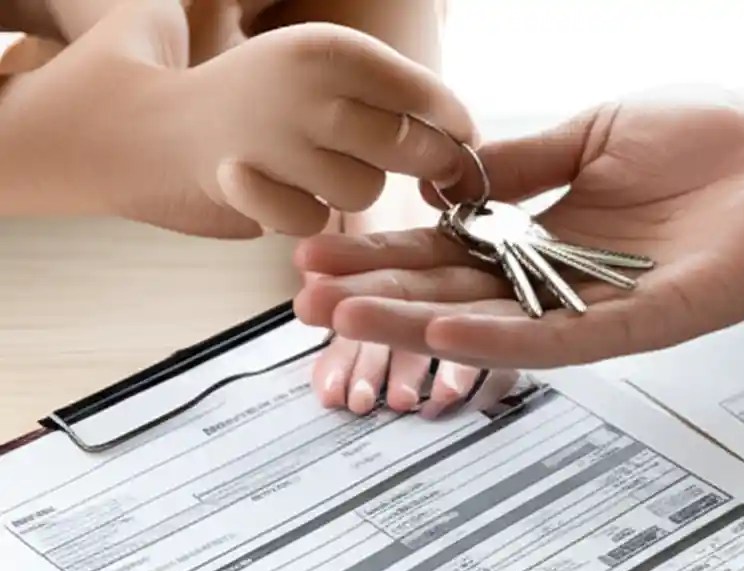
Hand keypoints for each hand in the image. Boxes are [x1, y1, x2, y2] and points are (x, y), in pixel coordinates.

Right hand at [0, 0, 474, 237]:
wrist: (145, 123)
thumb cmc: (255, 94)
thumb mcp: (320, 66)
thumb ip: (387, 90)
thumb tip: (463, 132)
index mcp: (330, 48)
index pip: (427, 95)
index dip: (456, 126)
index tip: (466, 142)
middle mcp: (309, 89)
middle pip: (411, 147)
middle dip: (426, 165)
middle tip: (431, 175)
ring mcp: (279, 142)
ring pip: (366, 188)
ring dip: (353, 186)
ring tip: (318, 167)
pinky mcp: (252, 190)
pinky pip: (317, 218)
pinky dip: (304, 211)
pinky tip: (279, 188)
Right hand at [291, 86, 743, 367]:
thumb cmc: (710, 136)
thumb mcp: (594, 134)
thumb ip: (525, 166)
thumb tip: (449, 178)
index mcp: (553, 234)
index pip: (455, 253)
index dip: (388, 254)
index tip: (322, 252)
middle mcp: (571, 278)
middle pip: (463, 295)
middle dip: (383, 296)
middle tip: (307, 298)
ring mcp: (608, 303)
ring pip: (503, 325)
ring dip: (422, 323)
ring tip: (347, 319)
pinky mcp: (652, 317)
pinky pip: (570, 336)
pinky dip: (506, 338)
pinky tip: (447, 332)